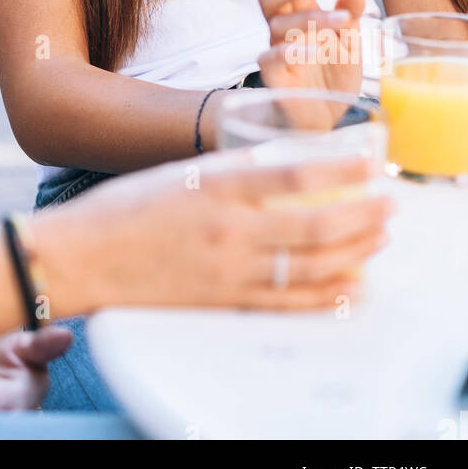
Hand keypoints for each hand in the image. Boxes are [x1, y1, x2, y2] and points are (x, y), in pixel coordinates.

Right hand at [38, 152, 391, 312]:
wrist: (78, 256)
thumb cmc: (122, 209)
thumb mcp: (179, 172)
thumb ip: (228, 174)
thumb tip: (276, 171)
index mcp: (217, 185)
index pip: (297, 176)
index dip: (342, 174)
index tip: (368, 167)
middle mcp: (229, 228)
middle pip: (316, 224)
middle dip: (362, 214)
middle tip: (388, 203)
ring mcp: (228, 269)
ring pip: (310, 264)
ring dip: (354, 250)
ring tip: (378, 237)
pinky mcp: (221, 300)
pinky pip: (286, 300)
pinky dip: (324, 294)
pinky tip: (347, 284)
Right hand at [257, 0, 365, 102]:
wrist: (321, 121)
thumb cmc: (331, 78)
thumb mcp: (349, 44)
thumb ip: (350, 18)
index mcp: (299, 15)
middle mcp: (282, 29)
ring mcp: (275, 52)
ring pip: (276, 23)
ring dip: (312, 17)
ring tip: (343, 20)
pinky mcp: (274, 78)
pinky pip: (270, 58)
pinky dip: (291, 51)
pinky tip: (315, 50)